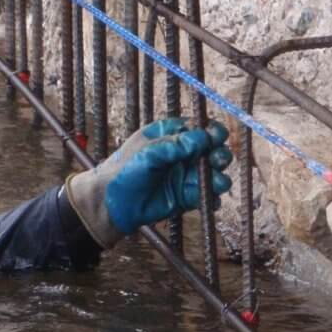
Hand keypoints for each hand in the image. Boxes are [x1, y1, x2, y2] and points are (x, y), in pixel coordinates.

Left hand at [64, 117, 233, 247]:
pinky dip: (212, 197)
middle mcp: (180, 153)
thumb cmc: (124, 171)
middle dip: (219, 154)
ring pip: (212, 172)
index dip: (211, 131)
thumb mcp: (147, 153)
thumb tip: (202, 137)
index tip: (217, 137)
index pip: (198, 128)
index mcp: (169, 135)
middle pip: (211, 150)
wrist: (112, 203)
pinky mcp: (186, 196)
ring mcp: (184, 174)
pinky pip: (206, 195)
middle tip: (217, 159)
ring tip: (218, 182)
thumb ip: (174, 145)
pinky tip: (211, 198)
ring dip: (219, 176)